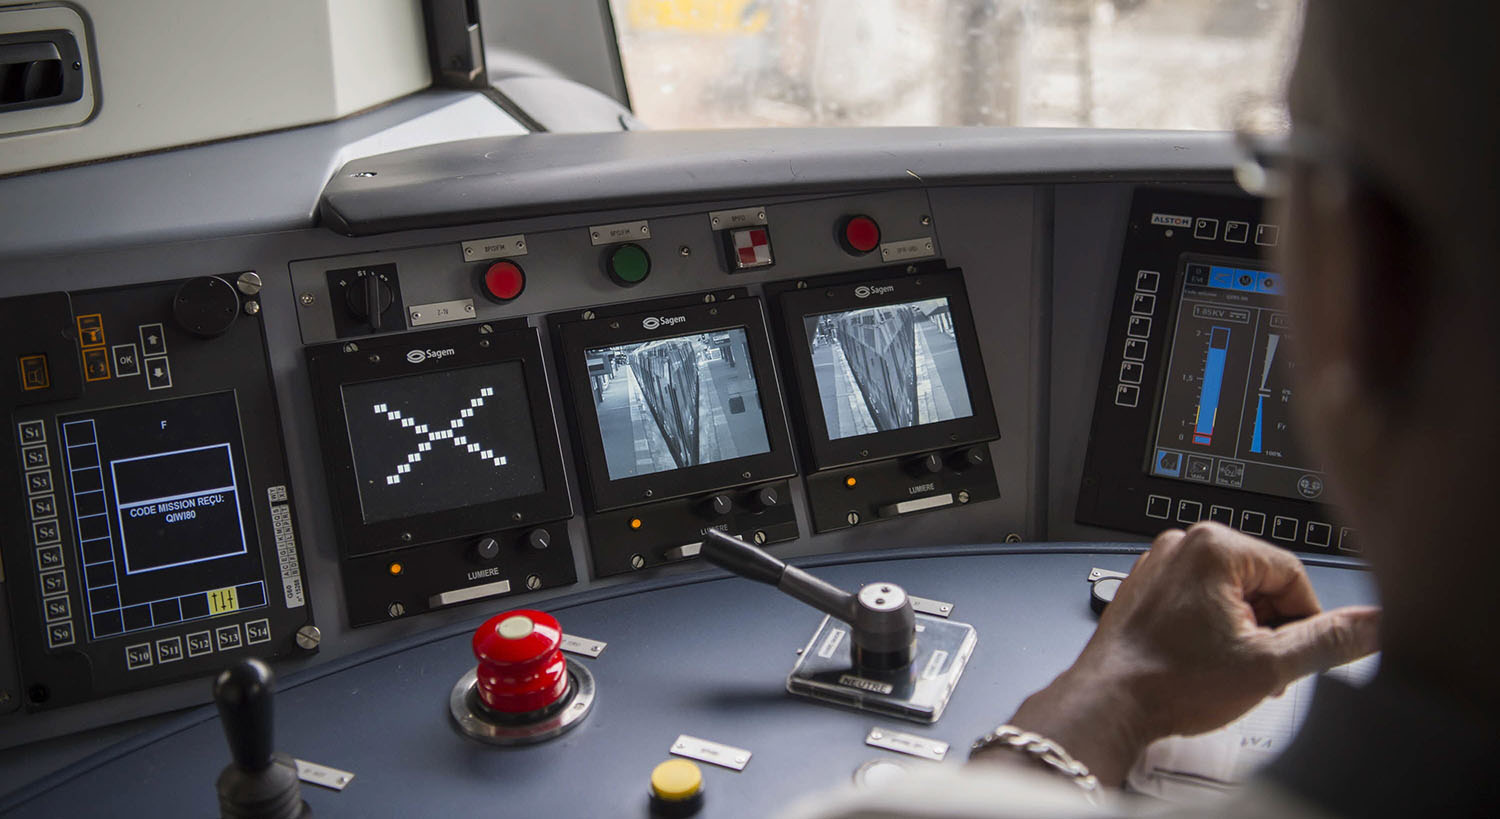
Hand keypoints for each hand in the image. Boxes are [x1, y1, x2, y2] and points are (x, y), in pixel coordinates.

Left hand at [975, 522, 1379, 784]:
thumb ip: (1329, 640)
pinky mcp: (1148, 587)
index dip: (1303, 622)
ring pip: (1232, 593)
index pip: (1294, 574)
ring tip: (1226, 667)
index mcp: (1214, 546)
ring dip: (1243, 631)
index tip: (1291, 654)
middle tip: (1257, 667)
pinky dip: (1212, 629)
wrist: (1109, 703)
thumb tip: (1374, 624)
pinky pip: (1199, 599)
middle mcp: (1183, 545)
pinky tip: (1203, 660)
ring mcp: (1161, 565)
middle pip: (1262, 582)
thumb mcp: (1269, 664)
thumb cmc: (1168, 681)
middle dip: (1270, 628)